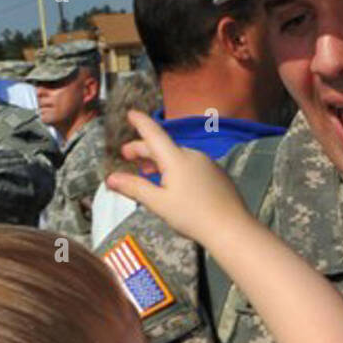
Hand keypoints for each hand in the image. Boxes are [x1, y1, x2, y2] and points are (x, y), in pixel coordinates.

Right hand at [104, 111, 249, 246]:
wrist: (231, 228)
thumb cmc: (194, 216)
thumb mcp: (158, 203)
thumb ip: (134, 188)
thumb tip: (111, 178)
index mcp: (176, 158)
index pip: (153, 133)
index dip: (140, 122)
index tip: (130, 114)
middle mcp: (192, 155)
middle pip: (163, 146)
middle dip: (143, 150)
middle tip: (128, 156)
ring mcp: (206, 163)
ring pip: (177, 156)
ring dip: (159, 161)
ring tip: (148, 172)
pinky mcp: (215, 174)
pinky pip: (191, 165)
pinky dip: (176, 169)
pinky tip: (173, 184)